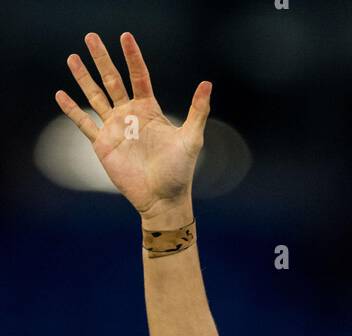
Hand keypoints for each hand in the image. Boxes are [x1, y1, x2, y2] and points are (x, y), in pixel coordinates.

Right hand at [55, 31, 210, 222]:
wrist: (162, 200)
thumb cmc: (179, 172)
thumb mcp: (191, 139)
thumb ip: (197, 111)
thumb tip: (208, 84)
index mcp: (149, 110)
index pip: (138, 76)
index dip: (132, 57)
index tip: (125, 37)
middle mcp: (130, 115)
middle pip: (112, 79)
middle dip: (102, 58)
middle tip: (91, 37)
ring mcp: (115, 128)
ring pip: (95, 96)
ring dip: (83, 78)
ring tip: (72, 58)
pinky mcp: (103, 145)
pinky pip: (84, 124)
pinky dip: (72, 110)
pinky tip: (60, 95)